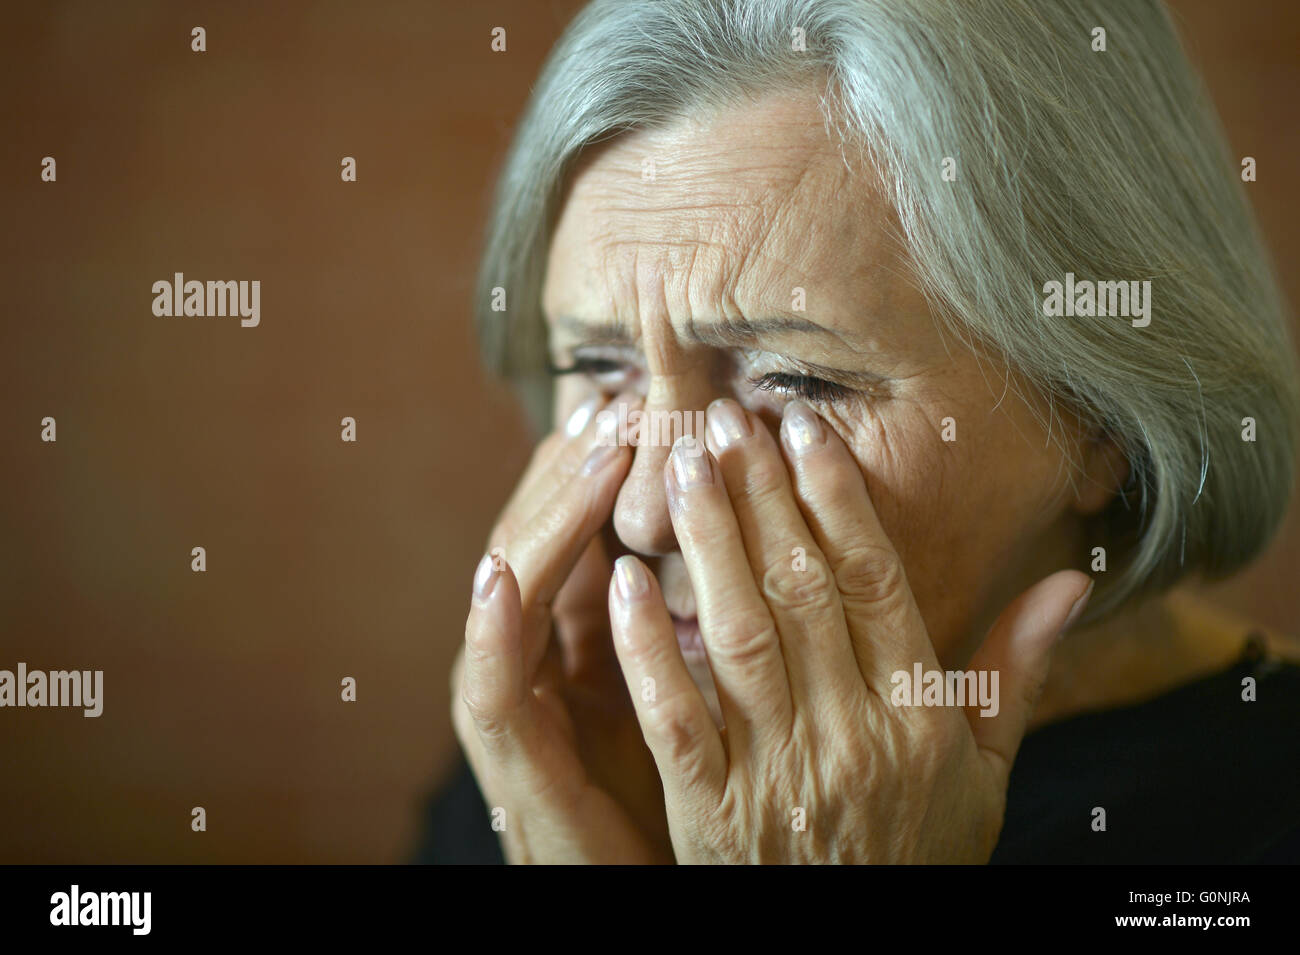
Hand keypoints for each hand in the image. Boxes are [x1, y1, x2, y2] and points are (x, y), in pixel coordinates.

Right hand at [450, 393, 673, 862]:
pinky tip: (501, 575)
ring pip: (509, 591)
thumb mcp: (682, 678)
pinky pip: (489, 687)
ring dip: (544, 520)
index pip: (582, 527)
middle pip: (542, 539)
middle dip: (578, 470)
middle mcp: (531, 653)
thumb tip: (728, 517)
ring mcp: (509, 700)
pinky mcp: (506, 757)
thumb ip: (679, 606)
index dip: (611, 463)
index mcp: (574, 631)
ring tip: (581, 454)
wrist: (638, 881)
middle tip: (616, 402)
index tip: (646, 400)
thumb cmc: (670, 781)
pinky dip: (492, 628)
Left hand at [606, 398, 1092, 862]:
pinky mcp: (711, 808)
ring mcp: (778, 771)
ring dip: (707, 545)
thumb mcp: (986, 771)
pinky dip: (647, 647)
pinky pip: (674, 716)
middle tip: (723, 420)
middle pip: (801, 590)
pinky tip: (625, 580)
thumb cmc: (918, 848)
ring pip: (739, 636)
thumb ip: (1015, 672)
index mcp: (917, 714)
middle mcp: (851, 732)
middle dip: (760, 496)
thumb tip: (1070, 585)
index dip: (836, 498)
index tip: (802, 430)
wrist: (853, 944)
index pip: (874, 581)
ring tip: (678, 467)